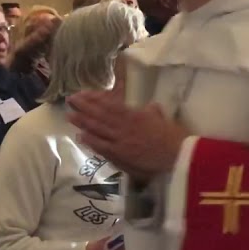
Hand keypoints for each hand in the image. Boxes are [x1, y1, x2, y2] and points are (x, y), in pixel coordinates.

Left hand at [68, 89, 188, 180]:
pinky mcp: (121, 155)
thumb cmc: (175, 138)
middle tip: (71, 99)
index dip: (97, 99)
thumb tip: (150, 106)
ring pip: (99, 129)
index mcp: (136, 115)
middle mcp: (125, 126)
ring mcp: (121, 141)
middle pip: (101, 115)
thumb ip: (153, 113)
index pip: (112, 104)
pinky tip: (80, 136)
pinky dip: (91, 141)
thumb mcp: (164, 120)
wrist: (179, 156)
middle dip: (85, 107)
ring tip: (70, 115)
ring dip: (83, 122)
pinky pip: (102, 147)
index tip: (85, 93)